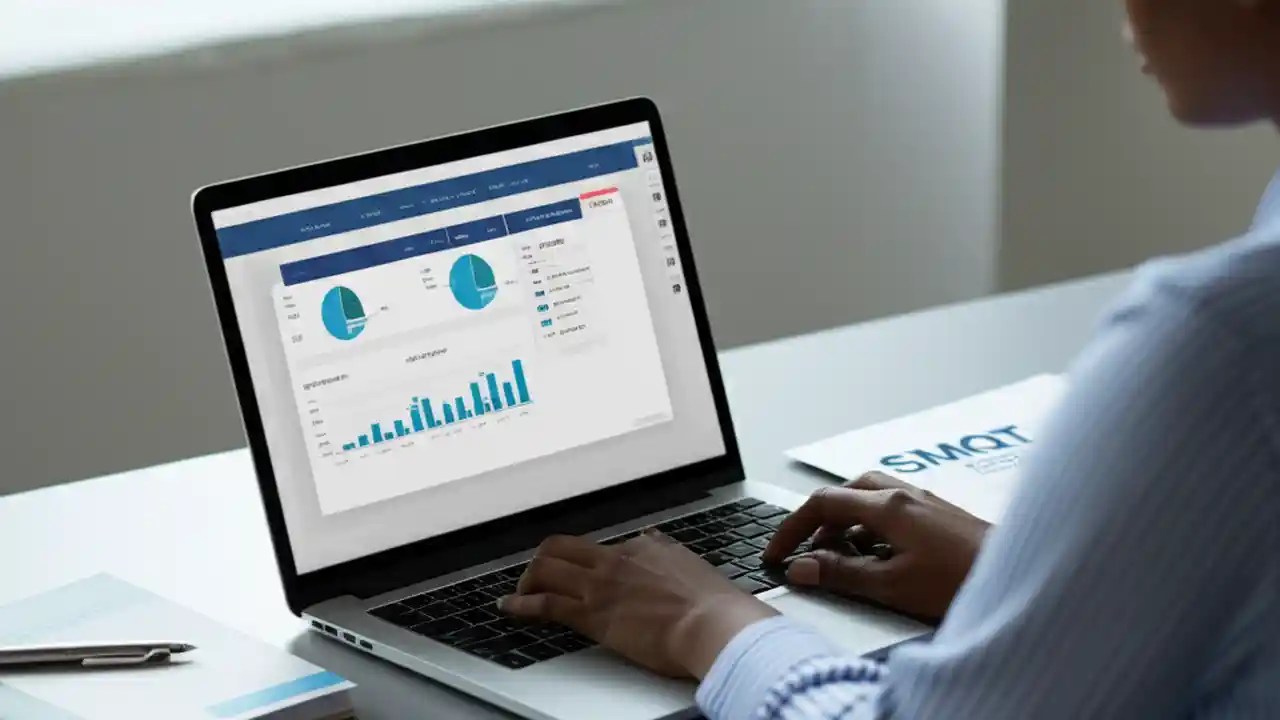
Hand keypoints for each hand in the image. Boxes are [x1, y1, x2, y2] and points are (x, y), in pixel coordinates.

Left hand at [499, 531, 777, 678]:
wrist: (714, 625)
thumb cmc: (713, 606)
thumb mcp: (692, 566)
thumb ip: (669, 552)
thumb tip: (656, 539)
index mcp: (644, 548)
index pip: (603, 548)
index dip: (586, 561)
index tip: (580, 571)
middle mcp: (617, 559)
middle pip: (563, 546)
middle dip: (543, 559)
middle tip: (536, 575)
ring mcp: (602, 585)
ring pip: (546, 568)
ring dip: (527, 579)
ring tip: (519, 593)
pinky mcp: (592, 614)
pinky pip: (545, 603)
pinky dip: (520, 605)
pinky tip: (509, 608)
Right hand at [763, 472, 990, 620]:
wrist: (1025, 581)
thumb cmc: (962, 583)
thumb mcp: (892, 585)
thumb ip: (842, 574)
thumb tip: (801, 567)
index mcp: (888, 507)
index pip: (823, 503)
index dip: (792, 527)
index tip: (777, 553)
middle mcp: (906, 495)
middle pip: (847, 492)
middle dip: (820, 520)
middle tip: (809, 550)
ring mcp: (927, 504)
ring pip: (871, 500)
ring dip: (848, 522)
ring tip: (841, 557)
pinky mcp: (943, 517)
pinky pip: (894, 510)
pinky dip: (873, 527)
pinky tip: (880, 557)